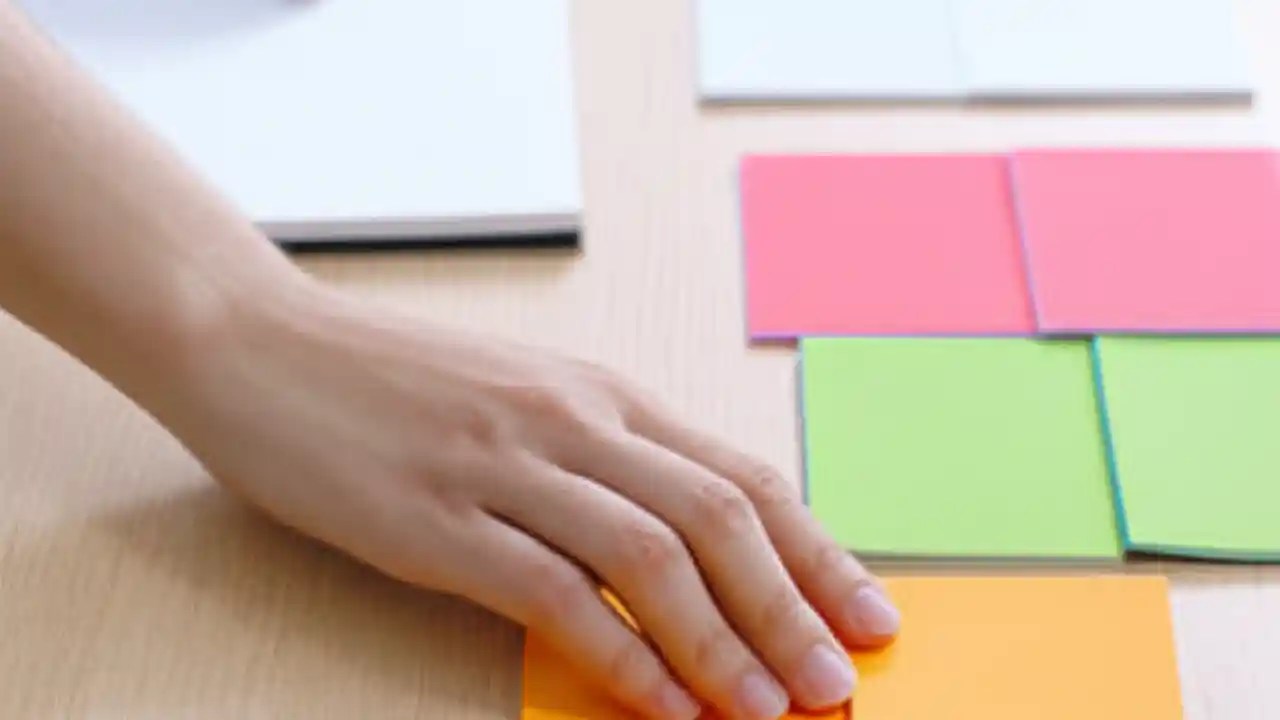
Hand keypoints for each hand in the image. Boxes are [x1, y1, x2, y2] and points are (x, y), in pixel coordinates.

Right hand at [163, 284, 898, 719]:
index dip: (816, 550)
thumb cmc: (394, 379)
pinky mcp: (435, 517)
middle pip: (717, 516)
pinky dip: (620, 654)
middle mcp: (570, 422)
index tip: (867, 611)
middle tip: (837, 682)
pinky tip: (658, 702)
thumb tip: (685, 541)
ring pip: (650, 556)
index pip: (740, 475)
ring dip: (723, 640)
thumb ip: (601, 457)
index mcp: (600, 394)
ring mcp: (502, 466)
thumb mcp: (521, 398)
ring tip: (769, 709)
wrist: (259, 342)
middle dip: (792, 607)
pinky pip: (552, 593)